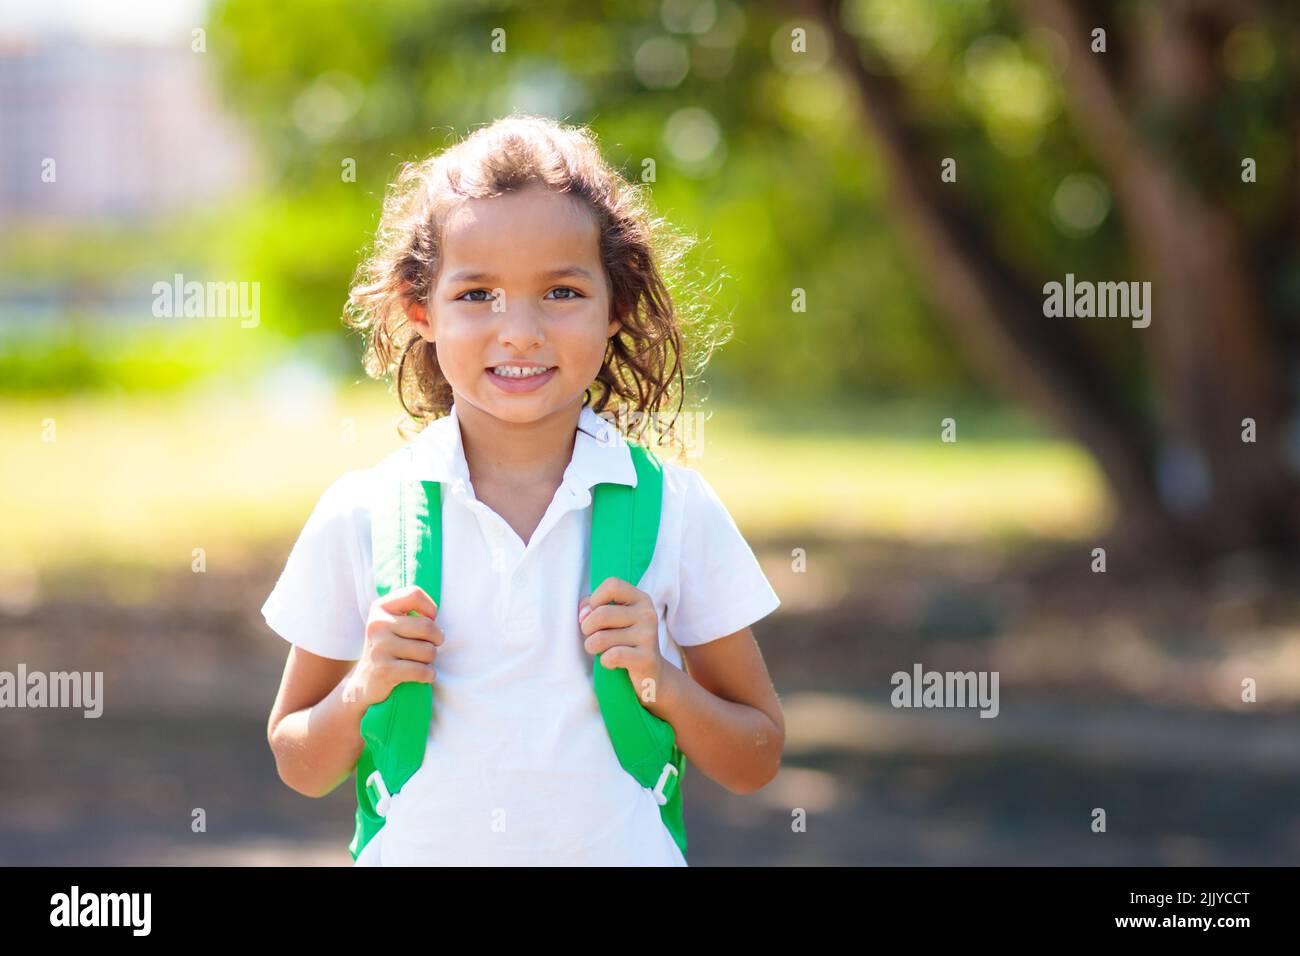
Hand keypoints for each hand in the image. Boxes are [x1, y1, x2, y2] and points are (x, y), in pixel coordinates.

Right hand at [344, 585, 441, 709]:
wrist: (366, 682)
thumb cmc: (390, 648)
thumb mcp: (393, 623)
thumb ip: (411, 612)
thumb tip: (435, 616)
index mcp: (380, 608)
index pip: (414, 594)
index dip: (430, 608)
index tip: (428, 620)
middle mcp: (377, 624)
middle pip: (427, 626)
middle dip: (437, 639)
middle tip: (431, 645)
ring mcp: (380, 647)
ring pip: (428, 651)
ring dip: (431, 659)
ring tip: (421, 661)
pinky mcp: (385, 670)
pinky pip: (422, 671)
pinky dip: (429, 675)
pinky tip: (423, 675)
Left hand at [578, 577, 664, 706]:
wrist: (651, 674)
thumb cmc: (624, 641)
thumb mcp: (612, 618)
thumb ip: (593, 607)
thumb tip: (583, 613)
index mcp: (640, 599)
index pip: (612, 585)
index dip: (595, 599)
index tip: (594, 612)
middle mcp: (647, 614)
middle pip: (601, 614)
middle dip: (587, 628)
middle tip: (591, 636)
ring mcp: (649, 636)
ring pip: (601, 638)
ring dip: (592, 646)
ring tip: (600, 650)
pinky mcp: (647, 658)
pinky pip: (612, 656)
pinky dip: (604, 661)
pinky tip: (611, 662)